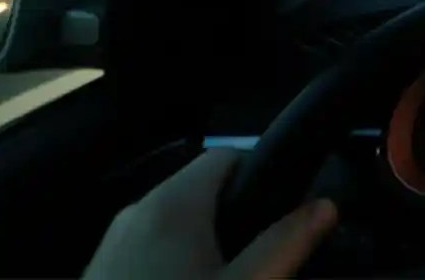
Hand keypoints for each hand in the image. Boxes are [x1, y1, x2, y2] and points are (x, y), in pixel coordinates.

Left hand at [84, 148, 336, 279]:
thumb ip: (284, 244)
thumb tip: (324, 205)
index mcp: (173, 204)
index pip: (226, 156)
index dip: (260, 176)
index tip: (280, 215)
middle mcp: (137, 211)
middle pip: (201, 191)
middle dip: (235, 218)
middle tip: (257, 262)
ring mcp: (112, 242)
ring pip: (174, 223)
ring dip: (204, 243)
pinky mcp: (99, 271)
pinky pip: (148, 249)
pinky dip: (172, 263)